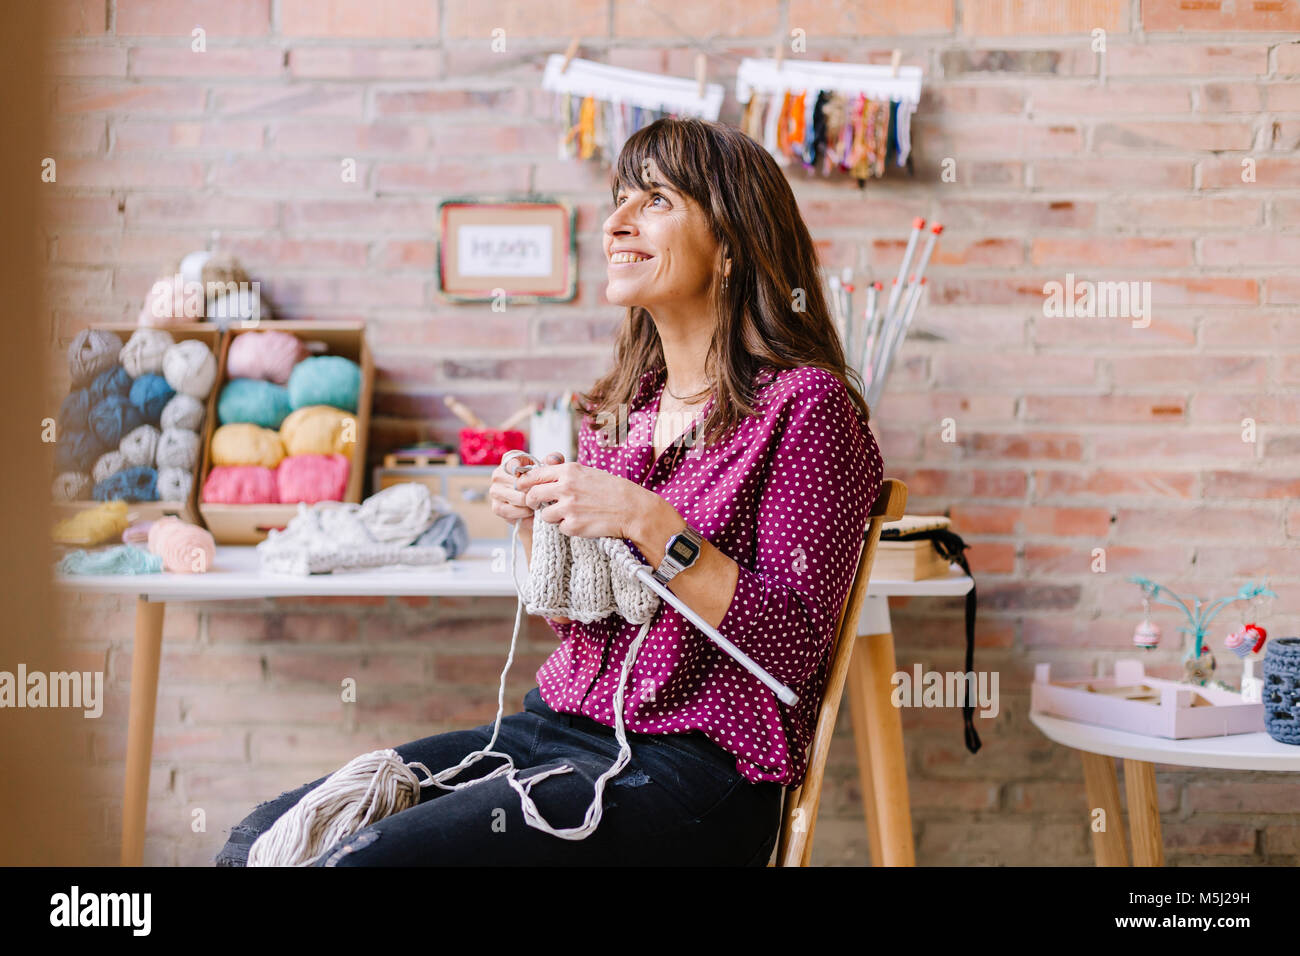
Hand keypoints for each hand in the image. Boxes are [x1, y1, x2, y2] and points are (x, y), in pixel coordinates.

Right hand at [489, 451, 565, 526]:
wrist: (533, 506)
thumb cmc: (540, 484)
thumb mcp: (549, 469)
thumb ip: (553, 461)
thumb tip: (553, 459)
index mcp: (509, 461)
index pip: (514, 462)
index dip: (526, 471)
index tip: (535, 478)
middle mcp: (498, 474)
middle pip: (519, 484)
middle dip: (534, 491)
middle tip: (543, 495)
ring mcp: (495, 491)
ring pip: (518, 499)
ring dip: (531, 504)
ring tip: (537, 504)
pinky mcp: (496, 507)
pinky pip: (512, 512)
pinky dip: (524, 514)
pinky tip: (530, 512)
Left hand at [515, 461, 656, 539]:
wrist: (632, 508)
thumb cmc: (613, 490)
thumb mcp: (587, 473)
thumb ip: (565, 474)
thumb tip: (543, 476)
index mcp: (568, 471)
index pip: (534, 475)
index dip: (524, 482)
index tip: (521, 487)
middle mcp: (565, 487)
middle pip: (532, 495)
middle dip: (530, 501)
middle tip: (535, 504)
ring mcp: (568, 507)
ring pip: (544, 515)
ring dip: (552, 517)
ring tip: (569, 514)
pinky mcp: (573, 525)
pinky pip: (560, 528)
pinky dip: (568, 527)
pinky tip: (582, 522)